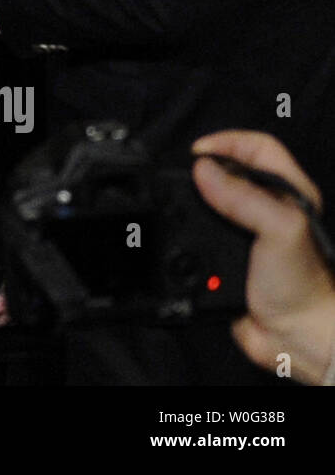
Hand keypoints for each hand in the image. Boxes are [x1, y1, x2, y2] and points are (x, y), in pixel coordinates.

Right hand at [192, 130, 334, 384]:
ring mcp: (243, 232)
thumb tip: (203, 171)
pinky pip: (193, 233)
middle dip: (202, 170)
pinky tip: (178, 234)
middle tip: (184, 177)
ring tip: (177, 203)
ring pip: (206, 201)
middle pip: (226, 171)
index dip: (226, 141)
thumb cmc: (303, 287)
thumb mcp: (280, 230)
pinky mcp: (222, 255)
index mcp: (288, 193)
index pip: (257, 147)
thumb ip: (244, 197)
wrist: (293, 338)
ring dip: (188, 203)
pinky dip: (182, 232)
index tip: (198, 152)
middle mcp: (265, 208)